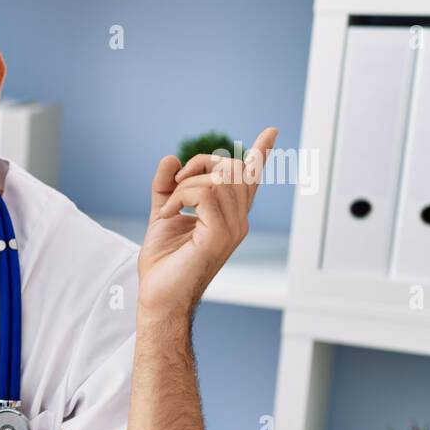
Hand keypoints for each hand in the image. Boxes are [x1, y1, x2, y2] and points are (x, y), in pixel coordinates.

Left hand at [137, 126, 277, 320]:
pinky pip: (205, 192)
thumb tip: (171, 158)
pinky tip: (168, 215)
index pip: (250, 181)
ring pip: (219, 177)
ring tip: (169, 209)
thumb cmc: (163, 264)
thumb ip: (166, 187)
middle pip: (232, 168)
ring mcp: (233, 228)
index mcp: (228, 216)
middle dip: (199, 163)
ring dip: (184, 185)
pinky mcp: (219, 235)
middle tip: (173, 186)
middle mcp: (238, 220)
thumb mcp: (163, 214)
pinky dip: (180, 196)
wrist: (158, 297)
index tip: (271, 132)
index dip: (260, 155)